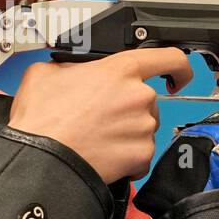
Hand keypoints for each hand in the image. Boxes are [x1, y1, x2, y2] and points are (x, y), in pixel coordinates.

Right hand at [9, 48, 193, 183]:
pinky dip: (127, 158)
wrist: (40, 159)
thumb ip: (71, 67)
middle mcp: (138, 96)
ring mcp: (143, 126)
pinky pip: (141, 155)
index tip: (177, 77)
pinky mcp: (141, 154)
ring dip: (126, 133)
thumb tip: (72, 72)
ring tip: (96, 138)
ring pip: (144, 128)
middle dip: (127, 109)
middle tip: (100, 118)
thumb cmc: (42, 119)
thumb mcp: (45, 73)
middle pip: (147, 100)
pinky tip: (104, 155)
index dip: (178, 67)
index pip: (168, 58)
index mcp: (120, 70)